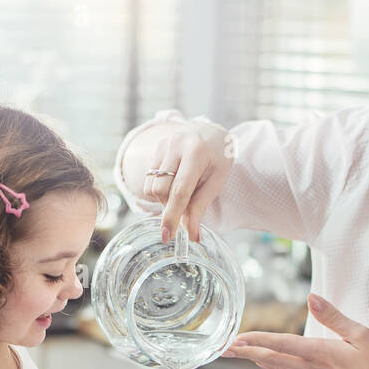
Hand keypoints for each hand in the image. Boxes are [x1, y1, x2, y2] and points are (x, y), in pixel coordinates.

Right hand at [142, 121, 233, 243]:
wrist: (213, 132)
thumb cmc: (219, 158)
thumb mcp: (217, 182)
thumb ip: (201, 207)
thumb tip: (192, 236)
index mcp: (196, 153)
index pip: (179, 191)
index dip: (172, 216)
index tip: (168, 236)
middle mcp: (176, 145)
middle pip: (161, 190)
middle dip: (169, 207)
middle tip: (182, 210)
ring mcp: (164, 144)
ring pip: (152, 186)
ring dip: (163, 199)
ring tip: (181, 194)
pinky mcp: (157, 147)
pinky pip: (150, 178)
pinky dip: (160, 189)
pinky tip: (173, 183)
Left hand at [222, 294, 368, 368]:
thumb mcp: (362, 336)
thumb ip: (333, 317)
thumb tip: (311, 298)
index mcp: (320, 353)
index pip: (280, 343)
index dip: (255, 339)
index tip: (235, 338)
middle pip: (269, 359)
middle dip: (245, 353)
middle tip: (223, 348)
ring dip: (256, 360)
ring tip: (240, 353)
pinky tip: (269, 365)